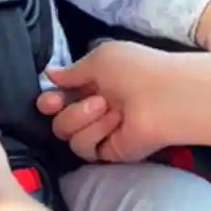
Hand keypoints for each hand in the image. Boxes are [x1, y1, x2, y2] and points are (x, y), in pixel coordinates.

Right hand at [38, 41, 175, 162]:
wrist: (162, 97)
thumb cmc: (134, 70)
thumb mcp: (99, 59)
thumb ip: (71, 71)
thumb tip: (49, 74)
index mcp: (94, 83)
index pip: (61, 96)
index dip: (49, 99)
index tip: (49, 99)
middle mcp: (95, 108)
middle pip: (58, 119)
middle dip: (62, 109)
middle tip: (70, 102)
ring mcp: (102, 131)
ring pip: (67, 133)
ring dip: (81, 117)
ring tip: (106, 106)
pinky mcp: (109, 151)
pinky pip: (85, 148)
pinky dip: (95, 133)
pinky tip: (115, 122)